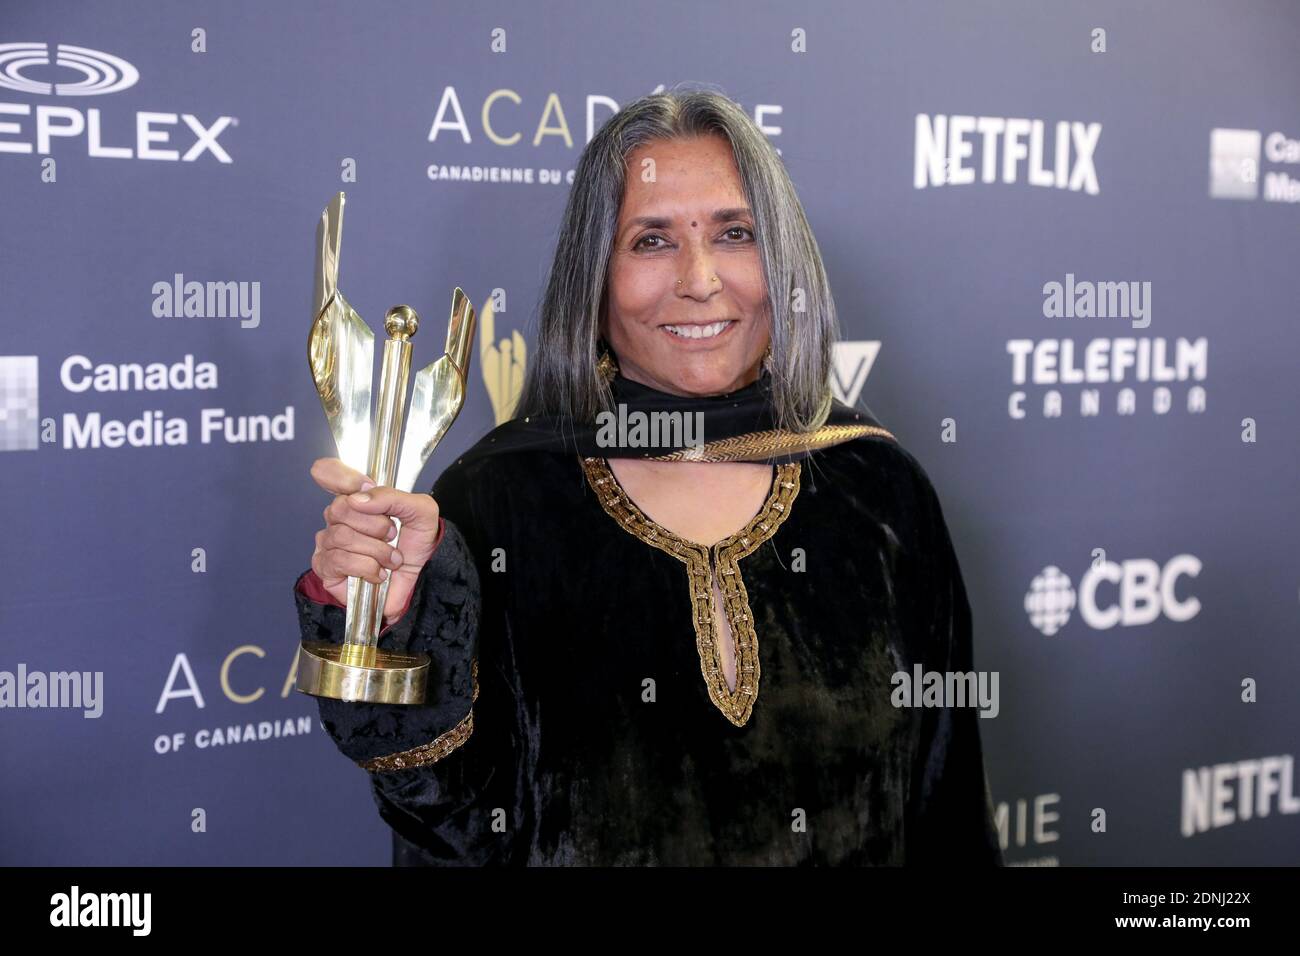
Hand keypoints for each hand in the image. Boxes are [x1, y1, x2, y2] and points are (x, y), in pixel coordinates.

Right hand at [308, 457, 441, 621]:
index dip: (341, 476)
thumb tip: (358, 499)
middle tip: (392, 535)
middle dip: (375, 524)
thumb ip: (392, 497)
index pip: (329, 472)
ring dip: (376, 550)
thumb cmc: (418, 542)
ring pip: (341, 536)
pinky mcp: (327, 569)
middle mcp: (338, 518)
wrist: (423, 578)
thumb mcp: (420, 510)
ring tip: (391, 559)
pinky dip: (367, 567)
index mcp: (358, 497)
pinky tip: (378, 573)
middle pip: (339, 507)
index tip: (365, 485)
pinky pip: (338, 560)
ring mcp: (329, 543)